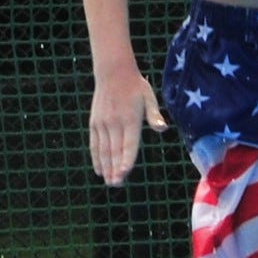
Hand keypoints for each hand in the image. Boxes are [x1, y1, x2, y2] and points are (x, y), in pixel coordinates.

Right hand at [89, 69, 166, 185]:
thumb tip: (163, 128)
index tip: (124, 173)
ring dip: (106, 167)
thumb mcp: (149, 97)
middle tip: (116, 184)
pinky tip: (99, 170)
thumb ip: (154, 115)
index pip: (129, 144)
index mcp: (130, 119)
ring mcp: (103, 124)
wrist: (113, 73)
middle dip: (116, 169)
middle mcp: (115, 123)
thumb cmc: (135, 87)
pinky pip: (95, 144)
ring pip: (104, 150)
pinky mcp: (94, 123)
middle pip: (115, 151)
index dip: (126, 160)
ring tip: (109, 182)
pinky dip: (96, 158)